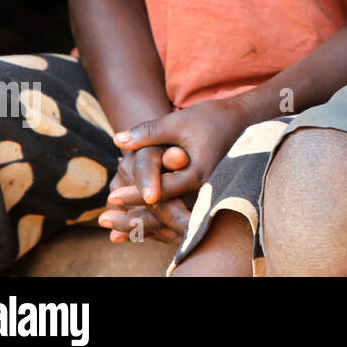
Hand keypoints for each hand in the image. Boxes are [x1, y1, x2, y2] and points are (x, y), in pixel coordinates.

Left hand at [104, 97, 252, 238]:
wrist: (241, 120)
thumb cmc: (210, 118)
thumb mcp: (178, 122)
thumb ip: (149, 132)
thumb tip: (118, 139)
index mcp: (199, 174)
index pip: (162, 191)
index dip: (134, 195)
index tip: (111, 197)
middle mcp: (205, 190)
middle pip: (165, 210)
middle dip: (135, 215)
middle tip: (105, 218)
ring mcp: (207, 195)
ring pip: (171, 215)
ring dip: (144, 220)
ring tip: (115, 228)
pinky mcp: (205, 195)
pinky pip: (179, 211)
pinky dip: (158, 216)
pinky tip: (136, 221)